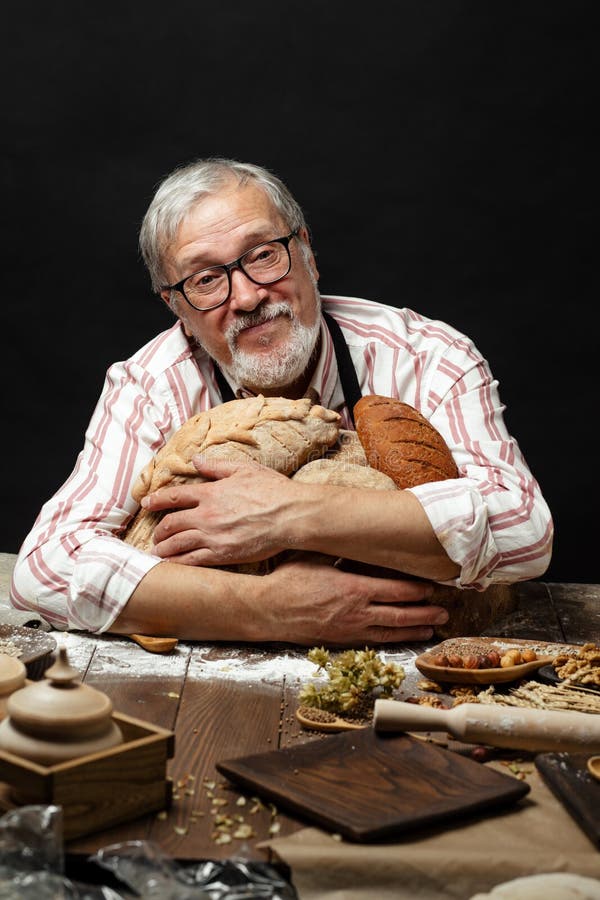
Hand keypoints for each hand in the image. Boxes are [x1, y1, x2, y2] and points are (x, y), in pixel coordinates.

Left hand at [141, 457, 294, 564]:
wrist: (290, 515)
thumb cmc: (272, 490)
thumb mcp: (244, 469)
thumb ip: (217, 467)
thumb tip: (196, 460)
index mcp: (210, 493)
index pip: (174, 496)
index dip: (157, 500)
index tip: (146, 503)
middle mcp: (206, 515)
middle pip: (171, 523)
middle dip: (159, 530)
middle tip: (155, 535)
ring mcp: (212, 536)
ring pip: (177, 544)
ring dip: (163, 549)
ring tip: (157, 553)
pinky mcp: (222, 554)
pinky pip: (192, 561)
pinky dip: (178, 564)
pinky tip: (171, 566)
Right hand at [261, 553, 448, 644]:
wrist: (267, 610)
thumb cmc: (289, 579)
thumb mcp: (318, 557)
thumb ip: (343, 553)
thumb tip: (363, 541)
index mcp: (354, 588)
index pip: (396, 589)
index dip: (418, 589)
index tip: (433, 586)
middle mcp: (357, 611)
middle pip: (401, 614)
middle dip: (426, 612)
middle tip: (445, 611)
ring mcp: (350, 630)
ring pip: (391, 631)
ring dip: (415, 629)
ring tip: (433, 628)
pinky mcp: (341, 642)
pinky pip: (374, 642)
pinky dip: (393, 640)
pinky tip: (402, 638)